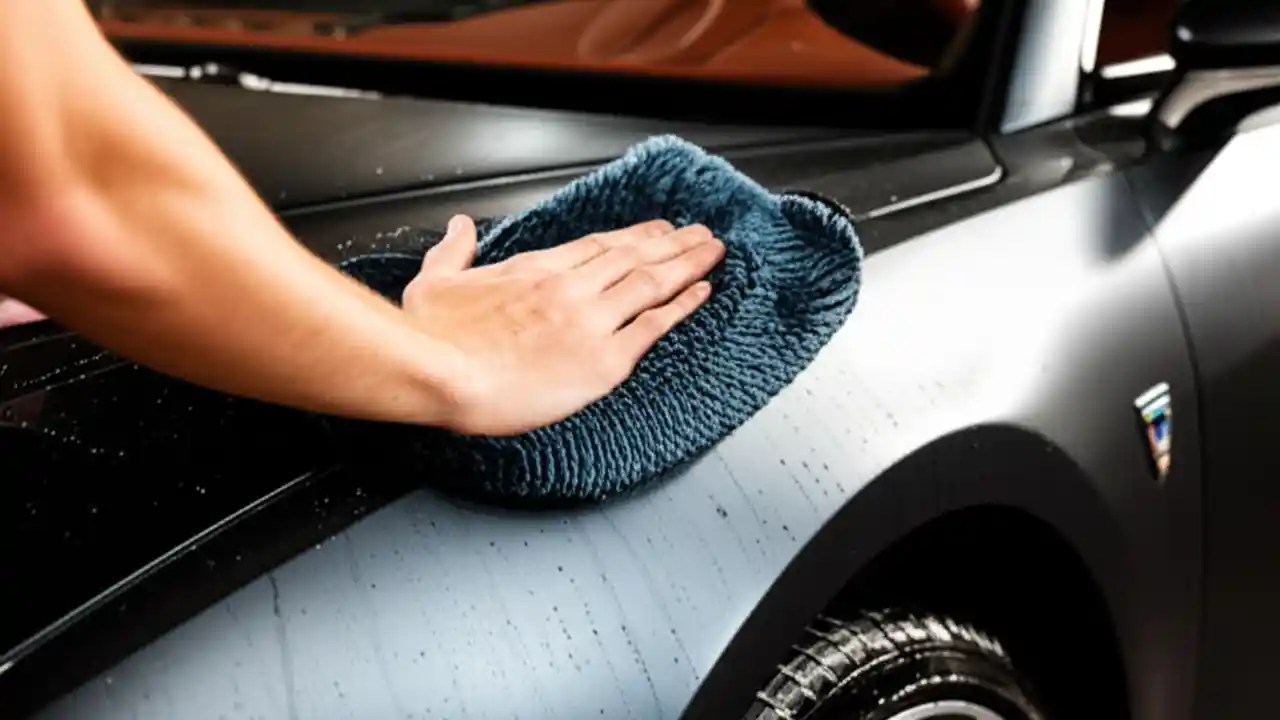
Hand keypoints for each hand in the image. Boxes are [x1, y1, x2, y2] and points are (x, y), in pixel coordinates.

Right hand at [403, 214, 724, 435]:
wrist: (440, 373)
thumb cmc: (433, 337)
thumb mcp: (436, 280)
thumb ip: (454, 250)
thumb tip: (460, 226)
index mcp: (536, 269)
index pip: (598, 245)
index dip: (634, 236)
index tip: (657, 230)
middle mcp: (570, 288)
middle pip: (634, 257)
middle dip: (673, 244)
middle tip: (702, 234)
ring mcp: (590, 322)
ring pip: (651, 283)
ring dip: (688, 265)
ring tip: (713, 253)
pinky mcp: (602, 360)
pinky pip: (653, 327)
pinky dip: (682, 307)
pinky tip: (702, 293)